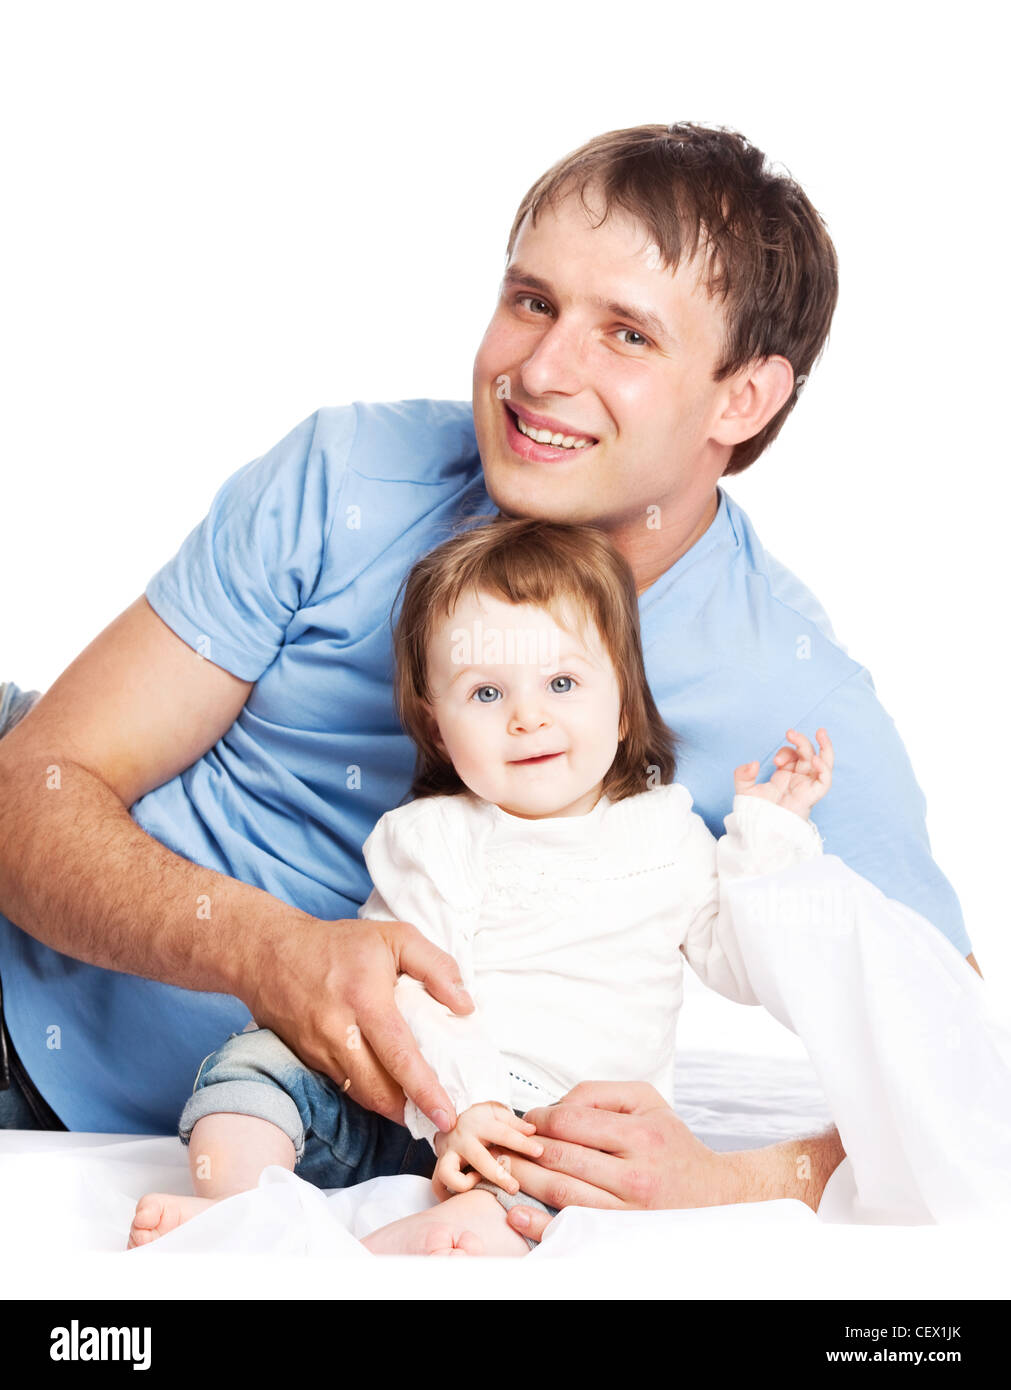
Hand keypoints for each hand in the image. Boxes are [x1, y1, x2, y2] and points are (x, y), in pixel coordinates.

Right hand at [240, 915, 474, 1131]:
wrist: (268, 951)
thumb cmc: (339, 943)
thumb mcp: (395, 937)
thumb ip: (436, 966)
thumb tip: (465, 1006)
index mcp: (366, 999)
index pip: (399, 1055)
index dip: (424, 1090)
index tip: (447, 1115)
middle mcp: (338, 1031)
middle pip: (378, 1090)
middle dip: (410, 1112)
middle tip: (438, 1121)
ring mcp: (318, 1050)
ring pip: (360, 1094)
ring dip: (390, 1107)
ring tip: (418, 1110)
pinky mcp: (307, 1060)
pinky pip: (343, 1086)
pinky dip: (367, 1093)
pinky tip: (387, 1089)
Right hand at [432, 1101, 542, 1199]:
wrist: (449, 1115)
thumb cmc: (478, 1119)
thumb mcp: (496, 1113)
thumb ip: (514, 1123)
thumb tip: (532, 1131)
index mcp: (478, 1123)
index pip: (503, 1133)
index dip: (522, 1143)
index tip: (539, 1151)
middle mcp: (461, 1139)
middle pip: (478, 1157)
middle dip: (497, 1174)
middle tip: (514, 1187)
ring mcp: (447, 1154)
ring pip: (448, 1173)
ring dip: (465, 1184)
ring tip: (481, 1185)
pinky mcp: (439, 1167)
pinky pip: (438, 1186)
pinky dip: (449, 1195)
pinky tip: (467, 1196)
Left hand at [489, 1082, 737, 1242]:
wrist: (714, 1194)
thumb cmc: (671, 1142)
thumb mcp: (647, 1101)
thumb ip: (599, 1094)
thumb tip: (555, 1106)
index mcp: (641, 1132)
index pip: (571, 1121)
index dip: (539, 1119)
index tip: (526, 1121)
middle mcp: (636, 1172)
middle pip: (562, 1157)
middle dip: (523, 1149)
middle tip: (501, 1145)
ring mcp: (629, 1208)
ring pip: (562, 1191)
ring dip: (524, 1180)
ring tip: (503, 1170)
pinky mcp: (622, 1234)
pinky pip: (573, 1228)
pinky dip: (541, 1223)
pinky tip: (517, 1214)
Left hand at [733, 727, 832, 818]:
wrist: (759, 831)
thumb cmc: (755, 813)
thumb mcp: (744, 789)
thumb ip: (743, 774)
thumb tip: (753, 764)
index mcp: (786, 776)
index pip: (793, 755)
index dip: (786, 750)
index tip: (775, 761)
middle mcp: (799, 780)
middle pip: (807, 755)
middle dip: (801, 741)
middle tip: (789, 733)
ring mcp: (806, 787)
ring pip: (823, 764)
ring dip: (825, 747)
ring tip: (821, 731)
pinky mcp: (811, 797)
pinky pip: (824, 782)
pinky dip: (824, 769)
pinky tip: (816, 759)